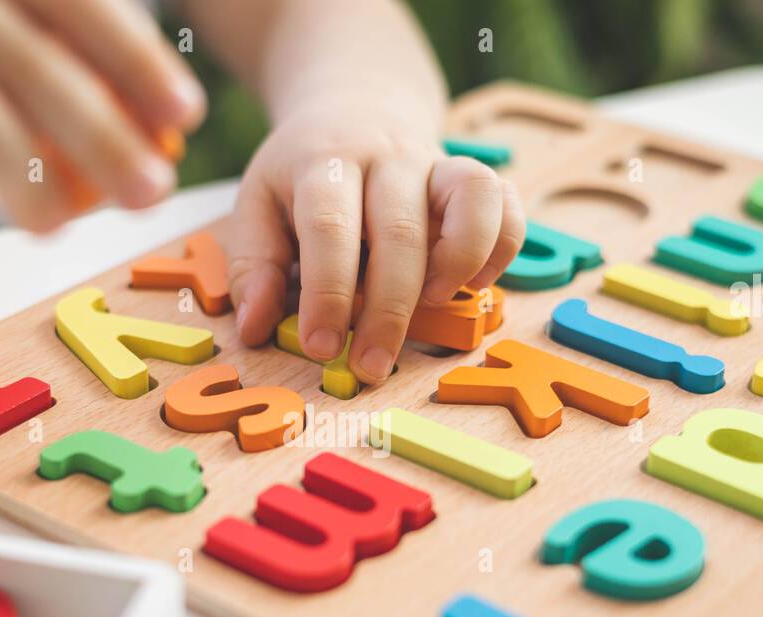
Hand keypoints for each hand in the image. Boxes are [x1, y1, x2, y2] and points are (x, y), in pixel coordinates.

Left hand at [228, 104, 524, 384]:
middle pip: (400, 228)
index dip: (327, 292)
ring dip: (458, 261)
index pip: (329, 226)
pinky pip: (507, 204)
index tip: (320, 347)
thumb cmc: (303, 173)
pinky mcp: (475, 175)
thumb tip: (255, 328)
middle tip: (371, 365)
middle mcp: (386, 156)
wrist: (355, 104)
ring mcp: (438, 161)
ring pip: (471, 196)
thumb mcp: (258, 206)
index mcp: (324, 162)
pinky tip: (471, 286)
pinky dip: (501, 249)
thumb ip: (255, 267)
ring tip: (432, 307)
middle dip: (388, 309)